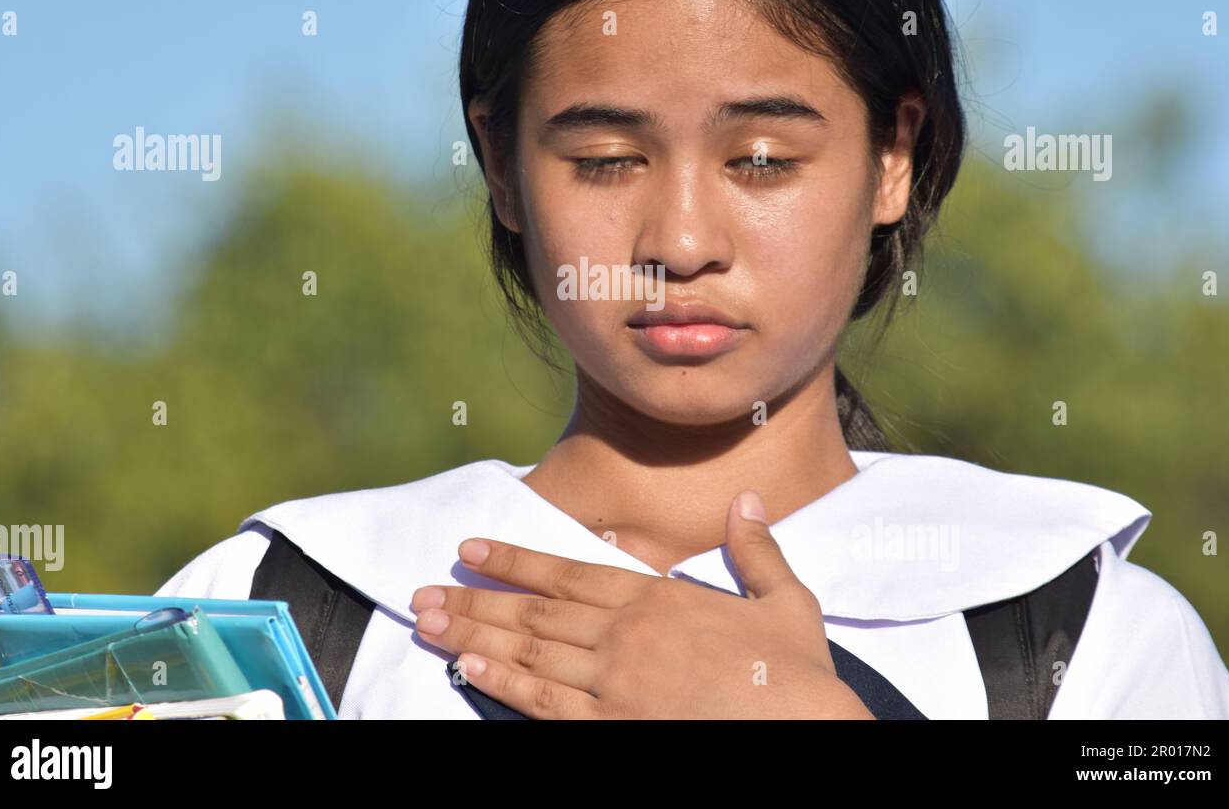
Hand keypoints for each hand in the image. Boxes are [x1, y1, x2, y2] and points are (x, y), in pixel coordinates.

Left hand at [410, 489, 875, 718]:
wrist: (805, 728)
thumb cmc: (798, 673)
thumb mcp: (785, 599)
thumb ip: (756, 548)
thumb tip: (748, 500)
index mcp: (658, 599)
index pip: (569, 572)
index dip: (514, 561)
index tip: (472, 552)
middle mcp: (627, 635)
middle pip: (534, 613)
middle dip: (474, 602)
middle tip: (422, 593)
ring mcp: (617, 683)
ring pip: (529, 654)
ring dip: (474, 637)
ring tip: (427, 626)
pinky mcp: (616, 727)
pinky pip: (548, 705)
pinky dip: (504, 686)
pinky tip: (469, 671)